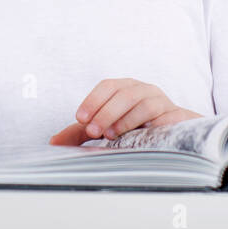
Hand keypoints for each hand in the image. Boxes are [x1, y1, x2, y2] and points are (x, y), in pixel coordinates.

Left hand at [49, 78, 200, 145]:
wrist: (173, 132)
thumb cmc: (135, 126)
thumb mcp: (106, 127)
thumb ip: (80, 133)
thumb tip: (53, 142)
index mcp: (125, 87)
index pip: (107, 86)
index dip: (93, 100)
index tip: (80, 118)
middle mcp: (142, 89)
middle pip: (122, 92)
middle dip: (104, 111)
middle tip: (92, 130)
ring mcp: (160, 99)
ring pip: (140, 101)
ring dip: (122, 117)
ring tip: (110, 134)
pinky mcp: (174, 113)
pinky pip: (160, 114)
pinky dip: (145, 123)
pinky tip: (135, 134)